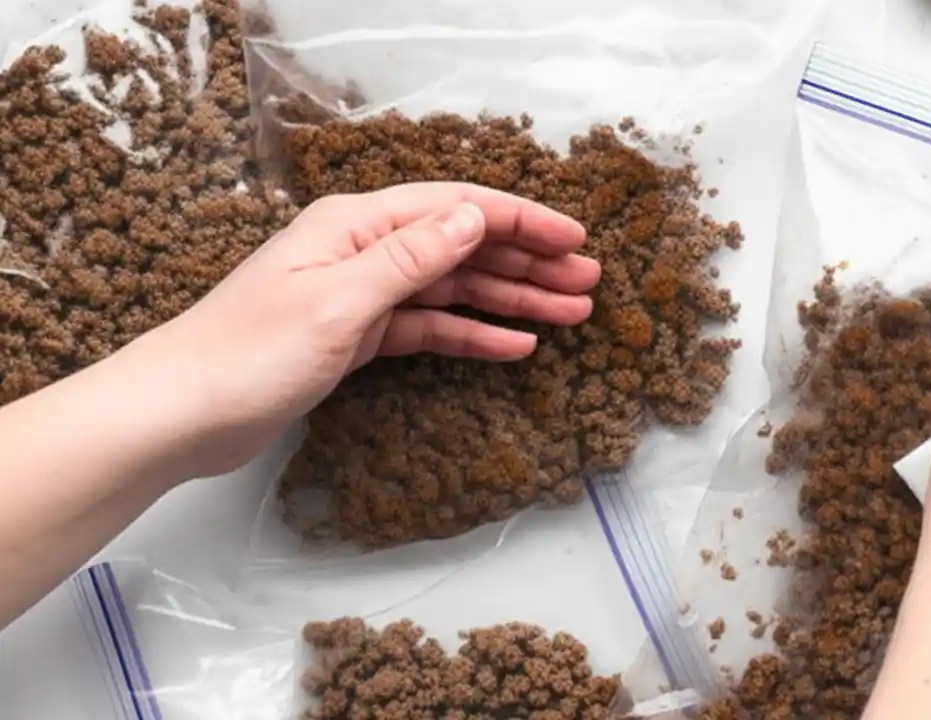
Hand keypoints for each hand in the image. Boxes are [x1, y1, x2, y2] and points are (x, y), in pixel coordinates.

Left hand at [139, 182, 598, 477]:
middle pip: (462, 246)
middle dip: (528, 261)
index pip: (455, 208)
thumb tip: (473, 216)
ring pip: (453, 289)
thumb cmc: (248, 354)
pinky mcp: (359, 337)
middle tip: (587, 282)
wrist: (185, 413)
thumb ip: (410, 259)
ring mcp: (363, 295)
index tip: (574, 237)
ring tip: (569, 314)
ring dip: (511, 299)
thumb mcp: (337, 302)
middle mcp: (364, 251)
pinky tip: (514, 345)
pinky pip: (430, 327)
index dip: (520, 219)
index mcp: (357, 227)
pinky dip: (472, 334)